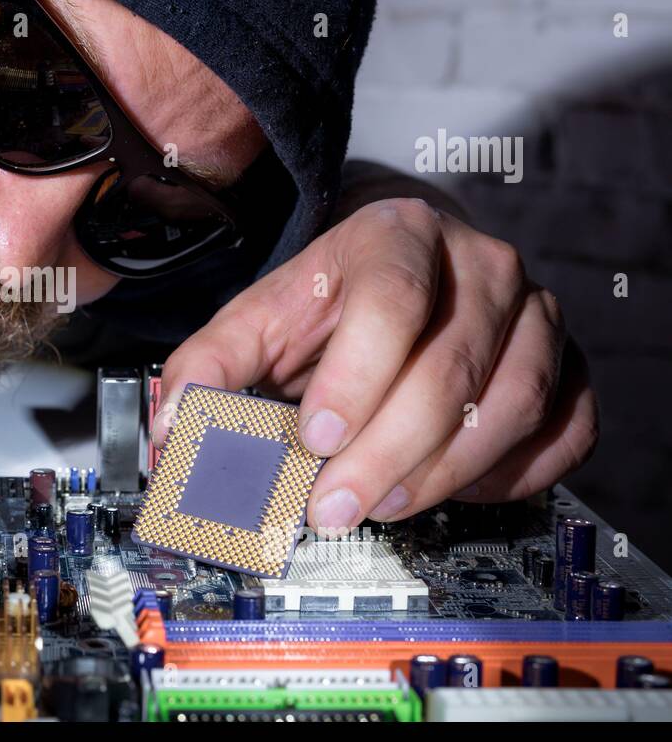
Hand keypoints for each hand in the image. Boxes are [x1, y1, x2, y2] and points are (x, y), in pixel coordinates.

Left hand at [153, 198, 597, 534]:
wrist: (399, 268)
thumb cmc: (329, 299)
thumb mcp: (258, 316)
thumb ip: (208, 364)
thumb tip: (173, 427)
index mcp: (397, 236)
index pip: (392, 299)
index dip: (357, 376)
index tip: (316, 437)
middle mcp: (480, 266)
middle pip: (451, 366)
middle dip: (387, 452)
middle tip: (334, 504)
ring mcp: (535, 314)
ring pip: (513, 402)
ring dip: (444, 472)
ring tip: (381, 505)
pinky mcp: (568, 365)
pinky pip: (565, 430)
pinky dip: (515, 474)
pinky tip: (456, 488)